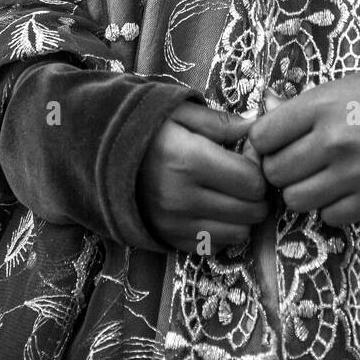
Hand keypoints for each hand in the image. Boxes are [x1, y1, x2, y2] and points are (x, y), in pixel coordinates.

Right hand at [137, 102, 270, 253]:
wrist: (100, 158)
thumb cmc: (145, 129)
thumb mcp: (179, 113)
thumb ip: (220, 122)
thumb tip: (257, 127)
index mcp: (189, 160)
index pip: (252, 181)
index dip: (259, 168)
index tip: (249, 156)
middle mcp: (183, 198)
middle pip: (251, 211)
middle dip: (257, 194)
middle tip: (244, 175)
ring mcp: (175, 224)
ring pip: (238, 234)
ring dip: (242, 215)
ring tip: (230, 194)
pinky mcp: (169, 240)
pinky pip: (215, 246)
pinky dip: (222, 231)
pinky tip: (213, 209)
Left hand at [248, 60, 359, 226]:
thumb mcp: (345, 83)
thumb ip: (305, 105)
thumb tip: (265, 115)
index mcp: (322, 103)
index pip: (262, 136)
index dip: (265, 141)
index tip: (276, 141)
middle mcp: (334, 140)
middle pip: (275, 172)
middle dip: (281, 168)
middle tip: (298, 161)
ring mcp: (356, 173)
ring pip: (296, 200)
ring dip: (302, 191)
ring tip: (319, 176)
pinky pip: (330, 217)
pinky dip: (331, 207)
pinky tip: (344, 189)